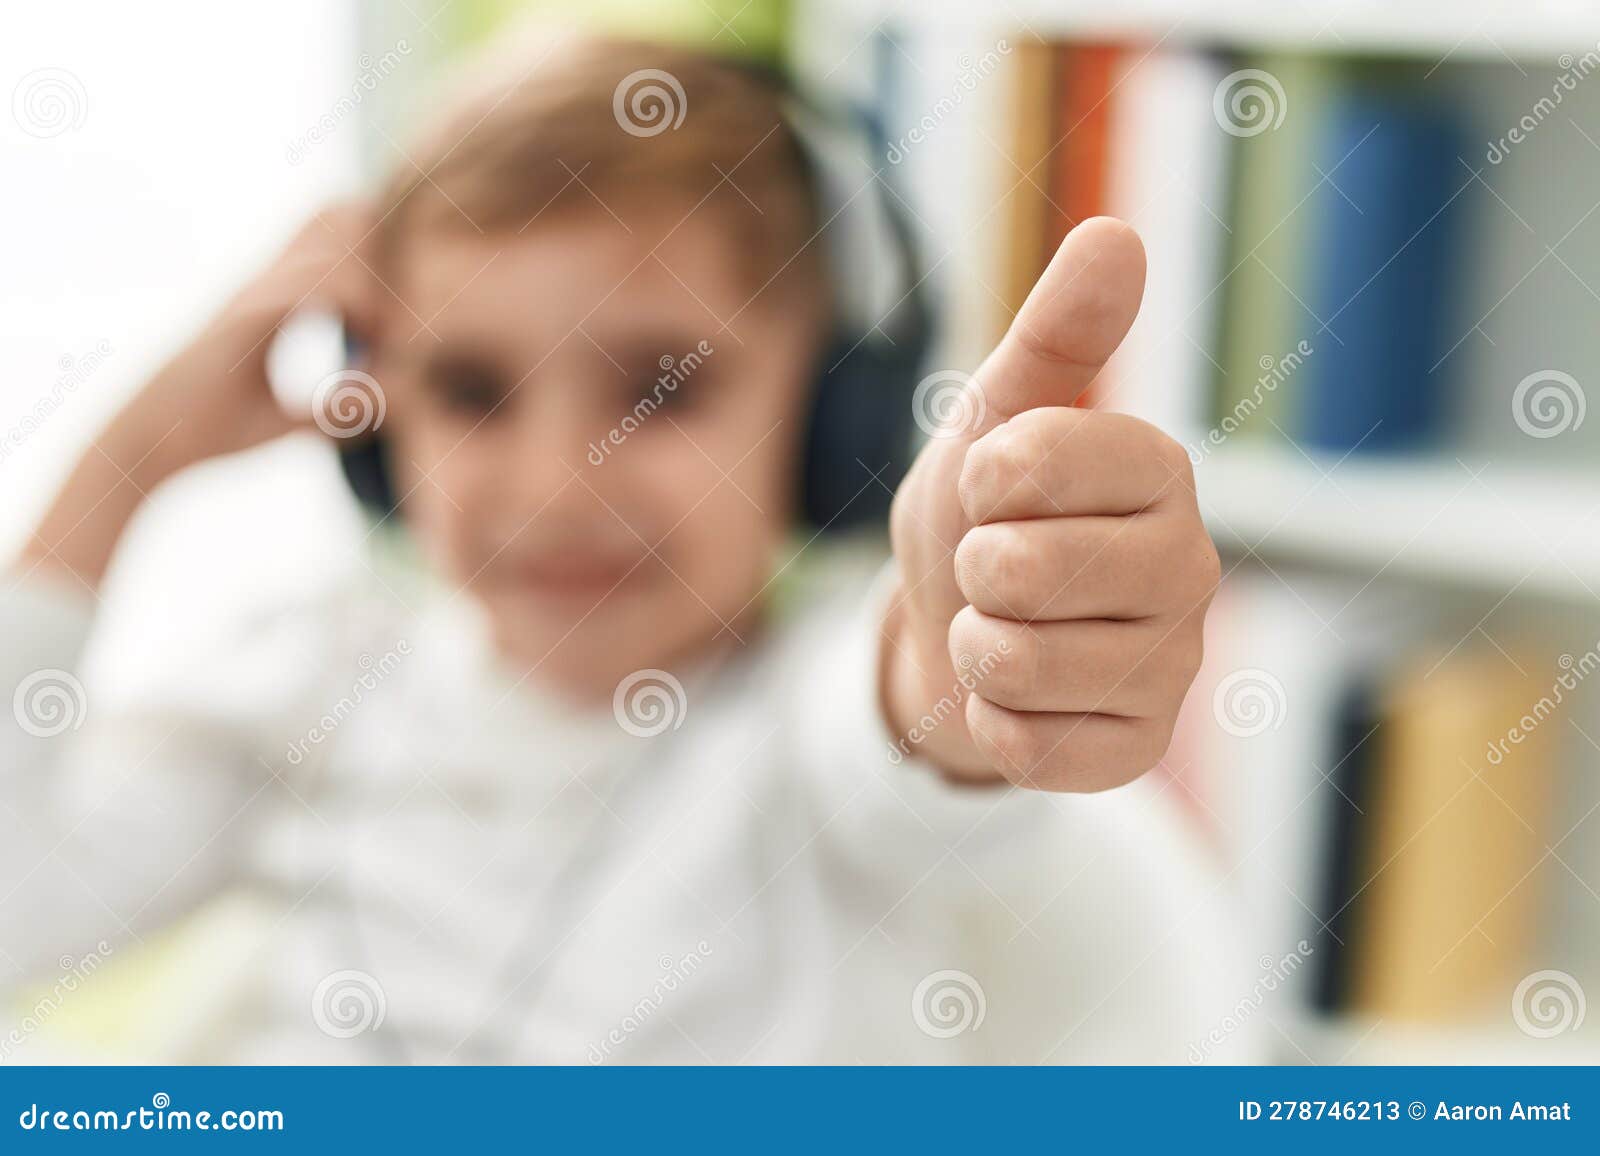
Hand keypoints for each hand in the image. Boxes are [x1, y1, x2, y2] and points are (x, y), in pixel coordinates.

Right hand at [121, 201, 381, 482]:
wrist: (151, 443)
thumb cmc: (210, 430)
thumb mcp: (284, 422)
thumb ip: (330, 413)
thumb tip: (376, 417)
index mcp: (272, 302)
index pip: (330, 244)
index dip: (377, 259)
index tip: (405, 312)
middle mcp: (263, 288)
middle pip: (333, 227)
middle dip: (384, 258)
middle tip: (409, 311)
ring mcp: (251, 297)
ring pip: (328, 253)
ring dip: (374, 285)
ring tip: (393, 329)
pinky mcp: (242, 318)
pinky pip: (306, 286)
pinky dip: (350, 302)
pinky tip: (370, 336)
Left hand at [883, 217, 1219, 790]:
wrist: (956, 629)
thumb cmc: (985, 512)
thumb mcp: (1000, 414)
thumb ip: (1056, 334)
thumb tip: (1115, 232)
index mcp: (1158, 470)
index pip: (1042, 459)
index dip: (984, 476)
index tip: (992, 482)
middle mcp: (1186, 565)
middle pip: (1027, 571)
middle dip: (973, 569)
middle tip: (993, 568)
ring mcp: (1171, 665)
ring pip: (1024, 663)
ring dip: (976, 647)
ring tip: (1000, 627)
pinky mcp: (1139, 746)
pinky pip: (1032, 747)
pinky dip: (993, 721)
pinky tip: (1018, 696)